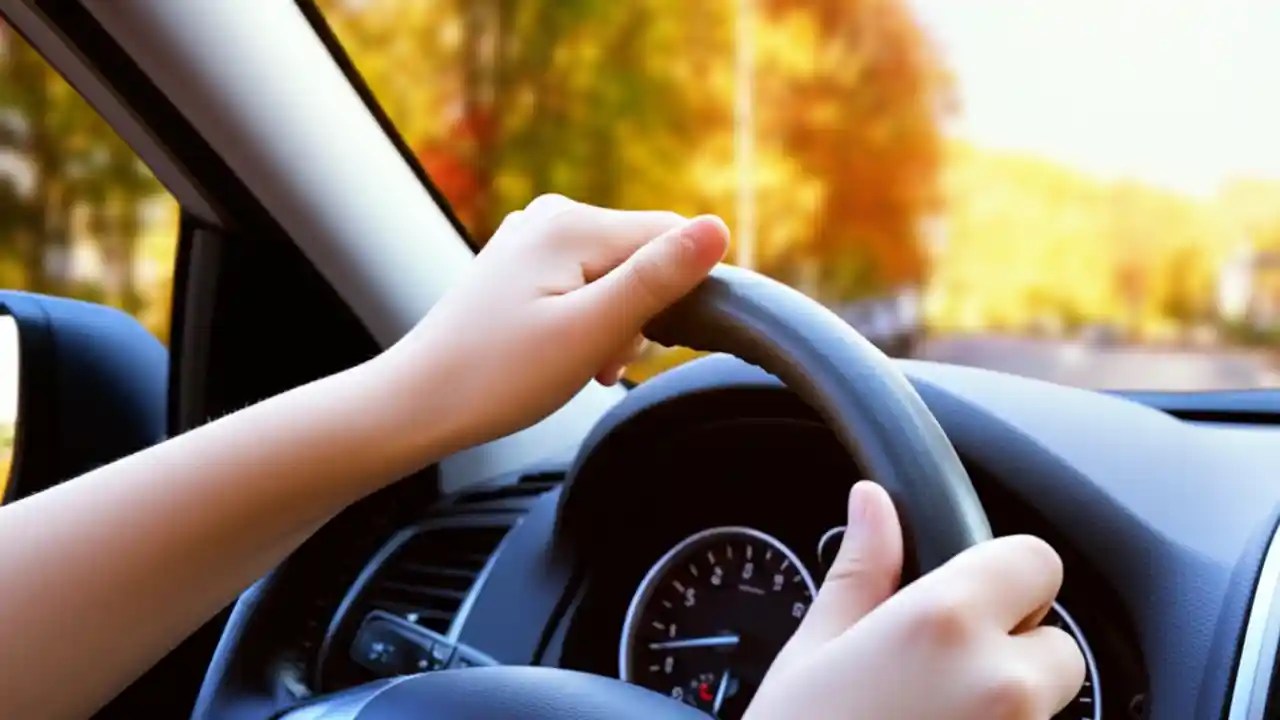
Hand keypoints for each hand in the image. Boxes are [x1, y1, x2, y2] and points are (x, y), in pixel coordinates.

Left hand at [378, 194, 727, 451]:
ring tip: (579, 364)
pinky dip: (587, 323)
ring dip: (614, 326)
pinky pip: (585, 284)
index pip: (673, 238)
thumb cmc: (497, 375)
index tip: (647, 345)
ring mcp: (533, 238)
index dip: (681, 296)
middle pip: (644, 259)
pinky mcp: (523, 265)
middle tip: (601, 363)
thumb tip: (720, 228)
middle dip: (639, 317)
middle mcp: (553, 215)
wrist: (417, 403)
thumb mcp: (590, 331)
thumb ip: (656, 280)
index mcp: (572, 223)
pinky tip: (562, 354)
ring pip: (616, 276)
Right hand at [746, 482, 1085, 719]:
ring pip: (1049, 703)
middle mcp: (999, 680)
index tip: (970, 597)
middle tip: (940, 675)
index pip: (1037, 560)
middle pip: (1056, 639)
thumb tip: (872, 503)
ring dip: (1009, 705)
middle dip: (1012, 651)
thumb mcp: (814, 651)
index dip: (1004, 575)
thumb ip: (862, 569)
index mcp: (943, 622)